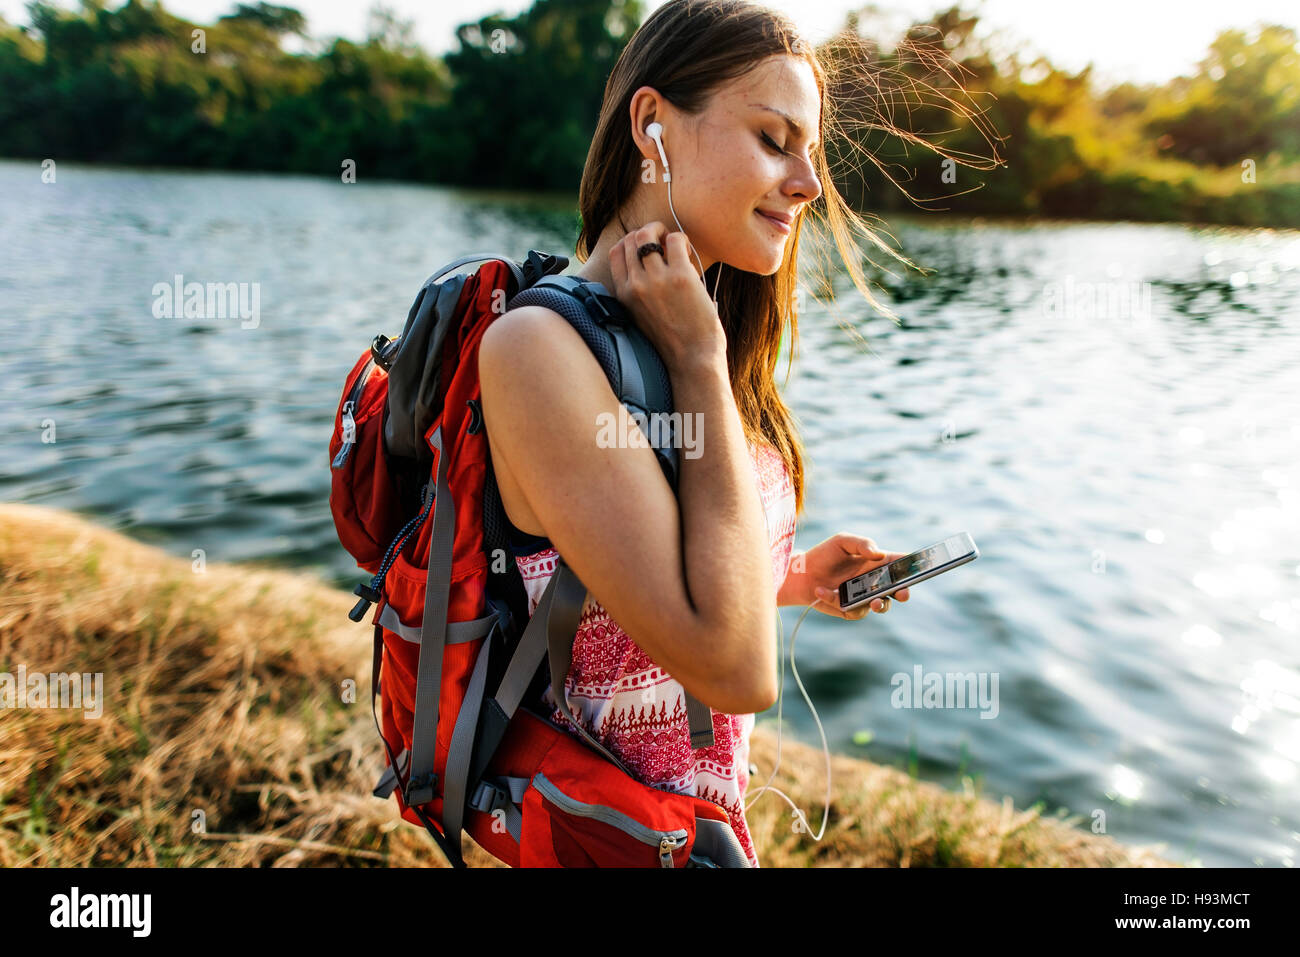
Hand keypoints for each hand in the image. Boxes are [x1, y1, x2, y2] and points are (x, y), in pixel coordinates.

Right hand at [608, 222, 725, 367]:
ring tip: (674, 243)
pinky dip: (681, 239)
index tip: (648, 249)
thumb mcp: (642, 318)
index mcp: (623, 295)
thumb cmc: (673, 344)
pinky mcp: (680, 277)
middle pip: (631, 239)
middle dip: (647, 233)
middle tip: (663, 241)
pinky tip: (688, 253)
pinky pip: (676, 240)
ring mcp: (656, 280)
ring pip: (648, 234)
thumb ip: (639, 295)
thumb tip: (649, 268)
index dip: (632, 243)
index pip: (616, 253)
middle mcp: (635, 285)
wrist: (692, 361)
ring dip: (662, 232)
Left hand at [784, 532, 911, 619]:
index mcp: (878, 562)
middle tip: (903, 593)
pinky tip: (822, 591)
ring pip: (881, 605)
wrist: (801, 574)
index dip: (914, 566)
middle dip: (904, 593)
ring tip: (873, 601)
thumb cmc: (825, 554)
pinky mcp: (850, 609)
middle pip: (898, 590)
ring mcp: (864, 597)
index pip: (901, 564)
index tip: (922, 568)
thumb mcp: (842, 542)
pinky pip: (853, 610)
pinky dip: (836, 601)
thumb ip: (861, 544)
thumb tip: (878, 554)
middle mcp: (875, 581)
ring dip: (880, 604)